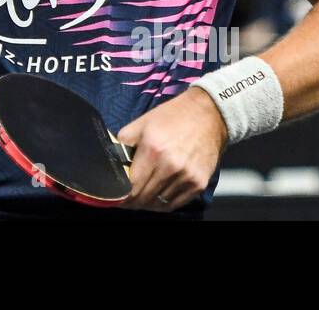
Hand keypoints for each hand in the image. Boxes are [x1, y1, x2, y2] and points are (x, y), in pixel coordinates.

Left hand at [116, 87, 227, 211]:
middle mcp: (170, 166)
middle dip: (132, 200)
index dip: (120, 195)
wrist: (208, 114)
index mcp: (153, 150)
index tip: (116, 196)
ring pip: (159, 204)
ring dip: (147, 203)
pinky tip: (157, 197)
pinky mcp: (199, 183)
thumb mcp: (141, 123)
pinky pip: (176, 204)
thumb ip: (123, 143)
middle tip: (126, 198)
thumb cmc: (172, 117)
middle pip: (144, 198)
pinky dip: (164, 204)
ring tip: (141, 196)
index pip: (131, 186)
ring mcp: (187, 177)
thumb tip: (110, 161)